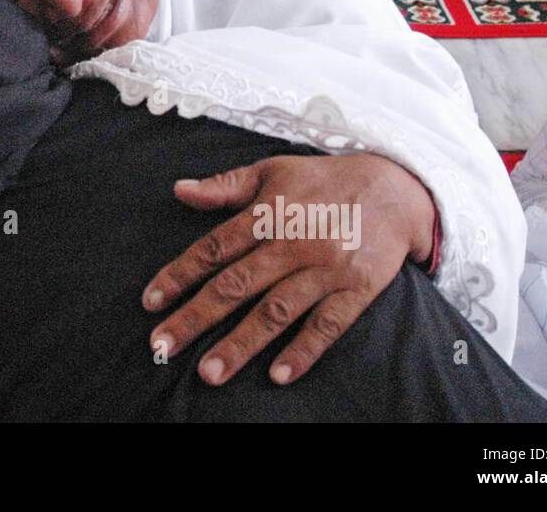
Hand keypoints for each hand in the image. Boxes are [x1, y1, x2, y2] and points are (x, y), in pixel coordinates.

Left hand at [143, 153, 436, 386]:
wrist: (397, 188)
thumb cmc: (324, 181)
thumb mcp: (272, 171)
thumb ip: (225, 185)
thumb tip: (179, 190)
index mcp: (267, 213)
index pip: (214, 248)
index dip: (179, 274)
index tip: (150, 302)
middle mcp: (293, 242)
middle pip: (236, 285)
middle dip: (196, 318)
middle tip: (162, 346)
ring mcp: (325, 268)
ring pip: (276, 310)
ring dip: (241, 343)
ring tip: (209, 372)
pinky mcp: (357, 289)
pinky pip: (328, 325)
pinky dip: (303, 350)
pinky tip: (278, 375)